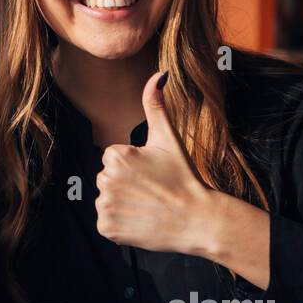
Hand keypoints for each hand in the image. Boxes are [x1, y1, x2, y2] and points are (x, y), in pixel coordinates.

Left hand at [95, 70, 214, 254]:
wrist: (197, 220)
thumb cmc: (184, 177)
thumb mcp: (168, 138)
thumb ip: (156, 105)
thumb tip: (158, 74)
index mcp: (116, 155)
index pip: (112, 158)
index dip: (133, 167)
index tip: (152, 175)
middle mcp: (105, 179)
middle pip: (107, 179)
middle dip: (126, 184)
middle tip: (152, 191)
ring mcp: (105, 206)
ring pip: (106, 200)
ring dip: (123, 204)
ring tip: (147, 206)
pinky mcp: (107, 228)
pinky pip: (107, 222)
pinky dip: (120, 224)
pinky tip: (141, 221)